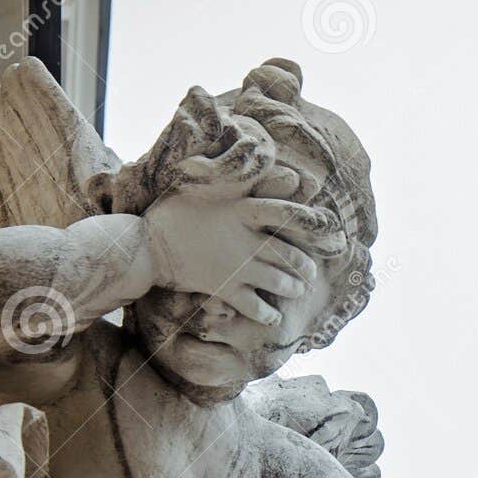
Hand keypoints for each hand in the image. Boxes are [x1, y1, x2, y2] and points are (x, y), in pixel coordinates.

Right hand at [141, 127, 346, 324]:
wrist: (147, 246)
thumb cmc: (176, 211)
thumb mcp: (207, 185)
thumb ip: (240, 179)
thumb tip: (271, 160)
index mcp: (243, 210)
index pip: (286, 212)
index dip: (311, 220)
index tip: (329, 227)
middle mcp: (246, 239)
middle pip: (288, 254)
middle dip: (305, 266)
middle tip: (311, 273)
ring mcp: (237, 266)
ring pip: (278, 281)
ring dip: (292, 288)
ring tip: (298, 290)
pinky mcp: (225, 289)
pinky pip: (255, 306)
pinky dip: (267, 314)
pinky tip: (273, 317)